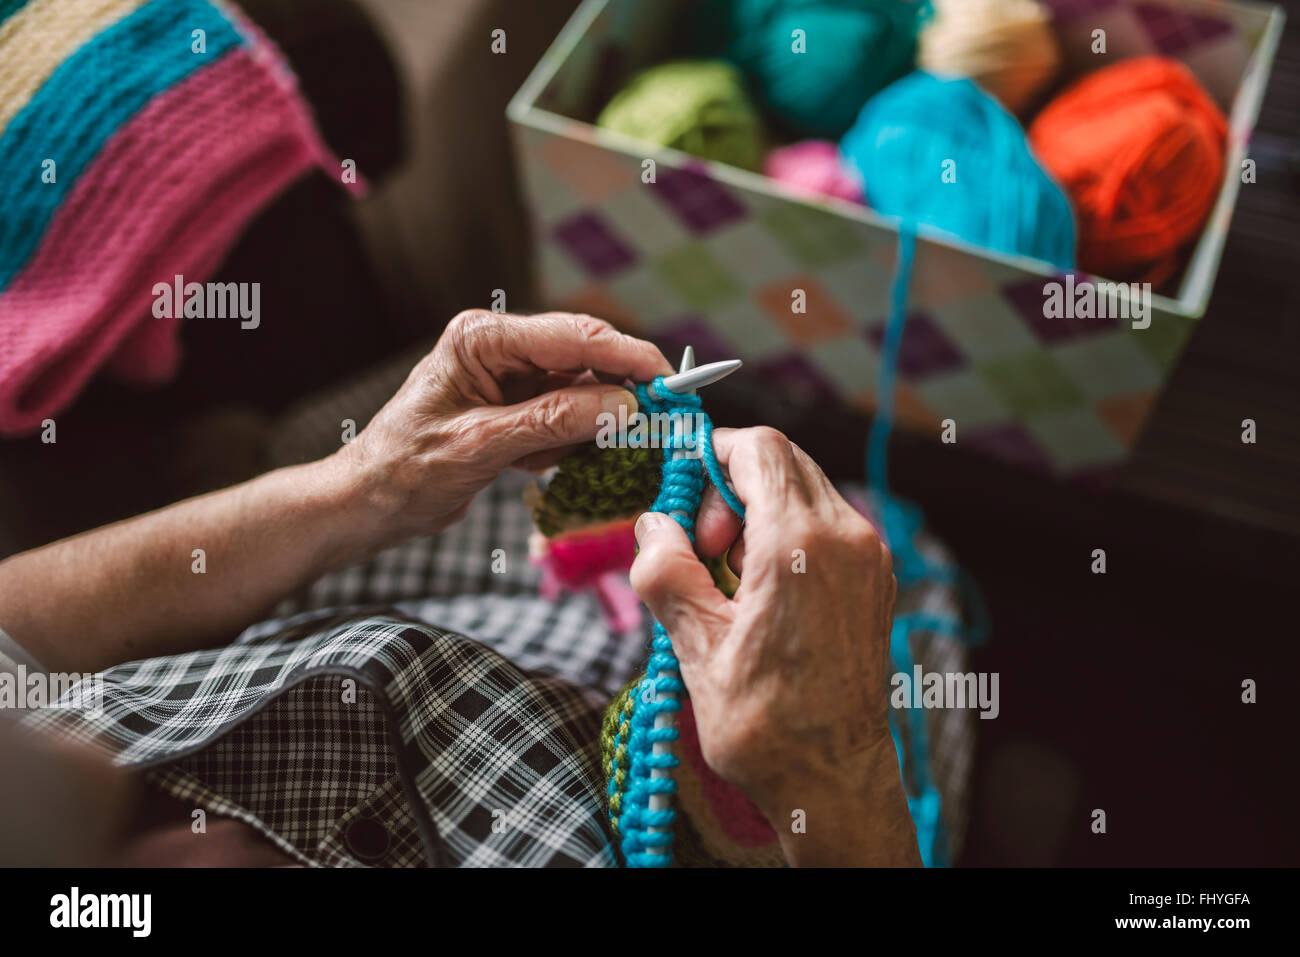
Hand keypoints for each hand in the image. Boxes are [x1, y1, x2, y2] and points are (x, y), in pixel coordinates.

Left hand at [335, 310, 671, 545]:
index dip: (628, 356)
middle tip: (653, 422)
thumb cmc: (405, 470)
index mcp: (483, 338)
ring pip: (582, 388)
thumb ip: (553, 421)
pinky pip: (567, 414)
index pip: (573, 336)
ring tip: (548, 460)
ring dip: (587, 425)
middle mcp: (500, 346)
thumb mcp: (481, 446)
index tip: (671, 381)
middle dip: (618, 391)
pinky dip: (566, 442)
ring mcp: (510, 375)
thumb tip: (623, 405)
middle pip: (585, 355)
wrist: (369, 503)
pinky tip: (530, 466)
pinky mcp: (517, 405)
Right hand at [629, 427, 918, 865]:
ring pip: (804, 490)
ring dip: (756, 514)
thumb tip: (652, 525)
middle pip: (783, 461)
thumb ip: (666, 570)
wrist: (833, 781)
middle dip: (730, 489)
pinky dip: (786, 535)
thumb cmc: (767, 725)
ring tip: (728, 580)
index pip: (758, 448)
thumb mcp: (695, 646)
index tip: (682, 505)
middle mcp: (847, 537)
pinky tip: (760, 592)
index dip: (710, 458)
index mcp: (800, 544)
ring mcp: (869, 557)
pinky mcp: (874, 579)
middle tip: (701, 551)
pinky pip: (825, 524)